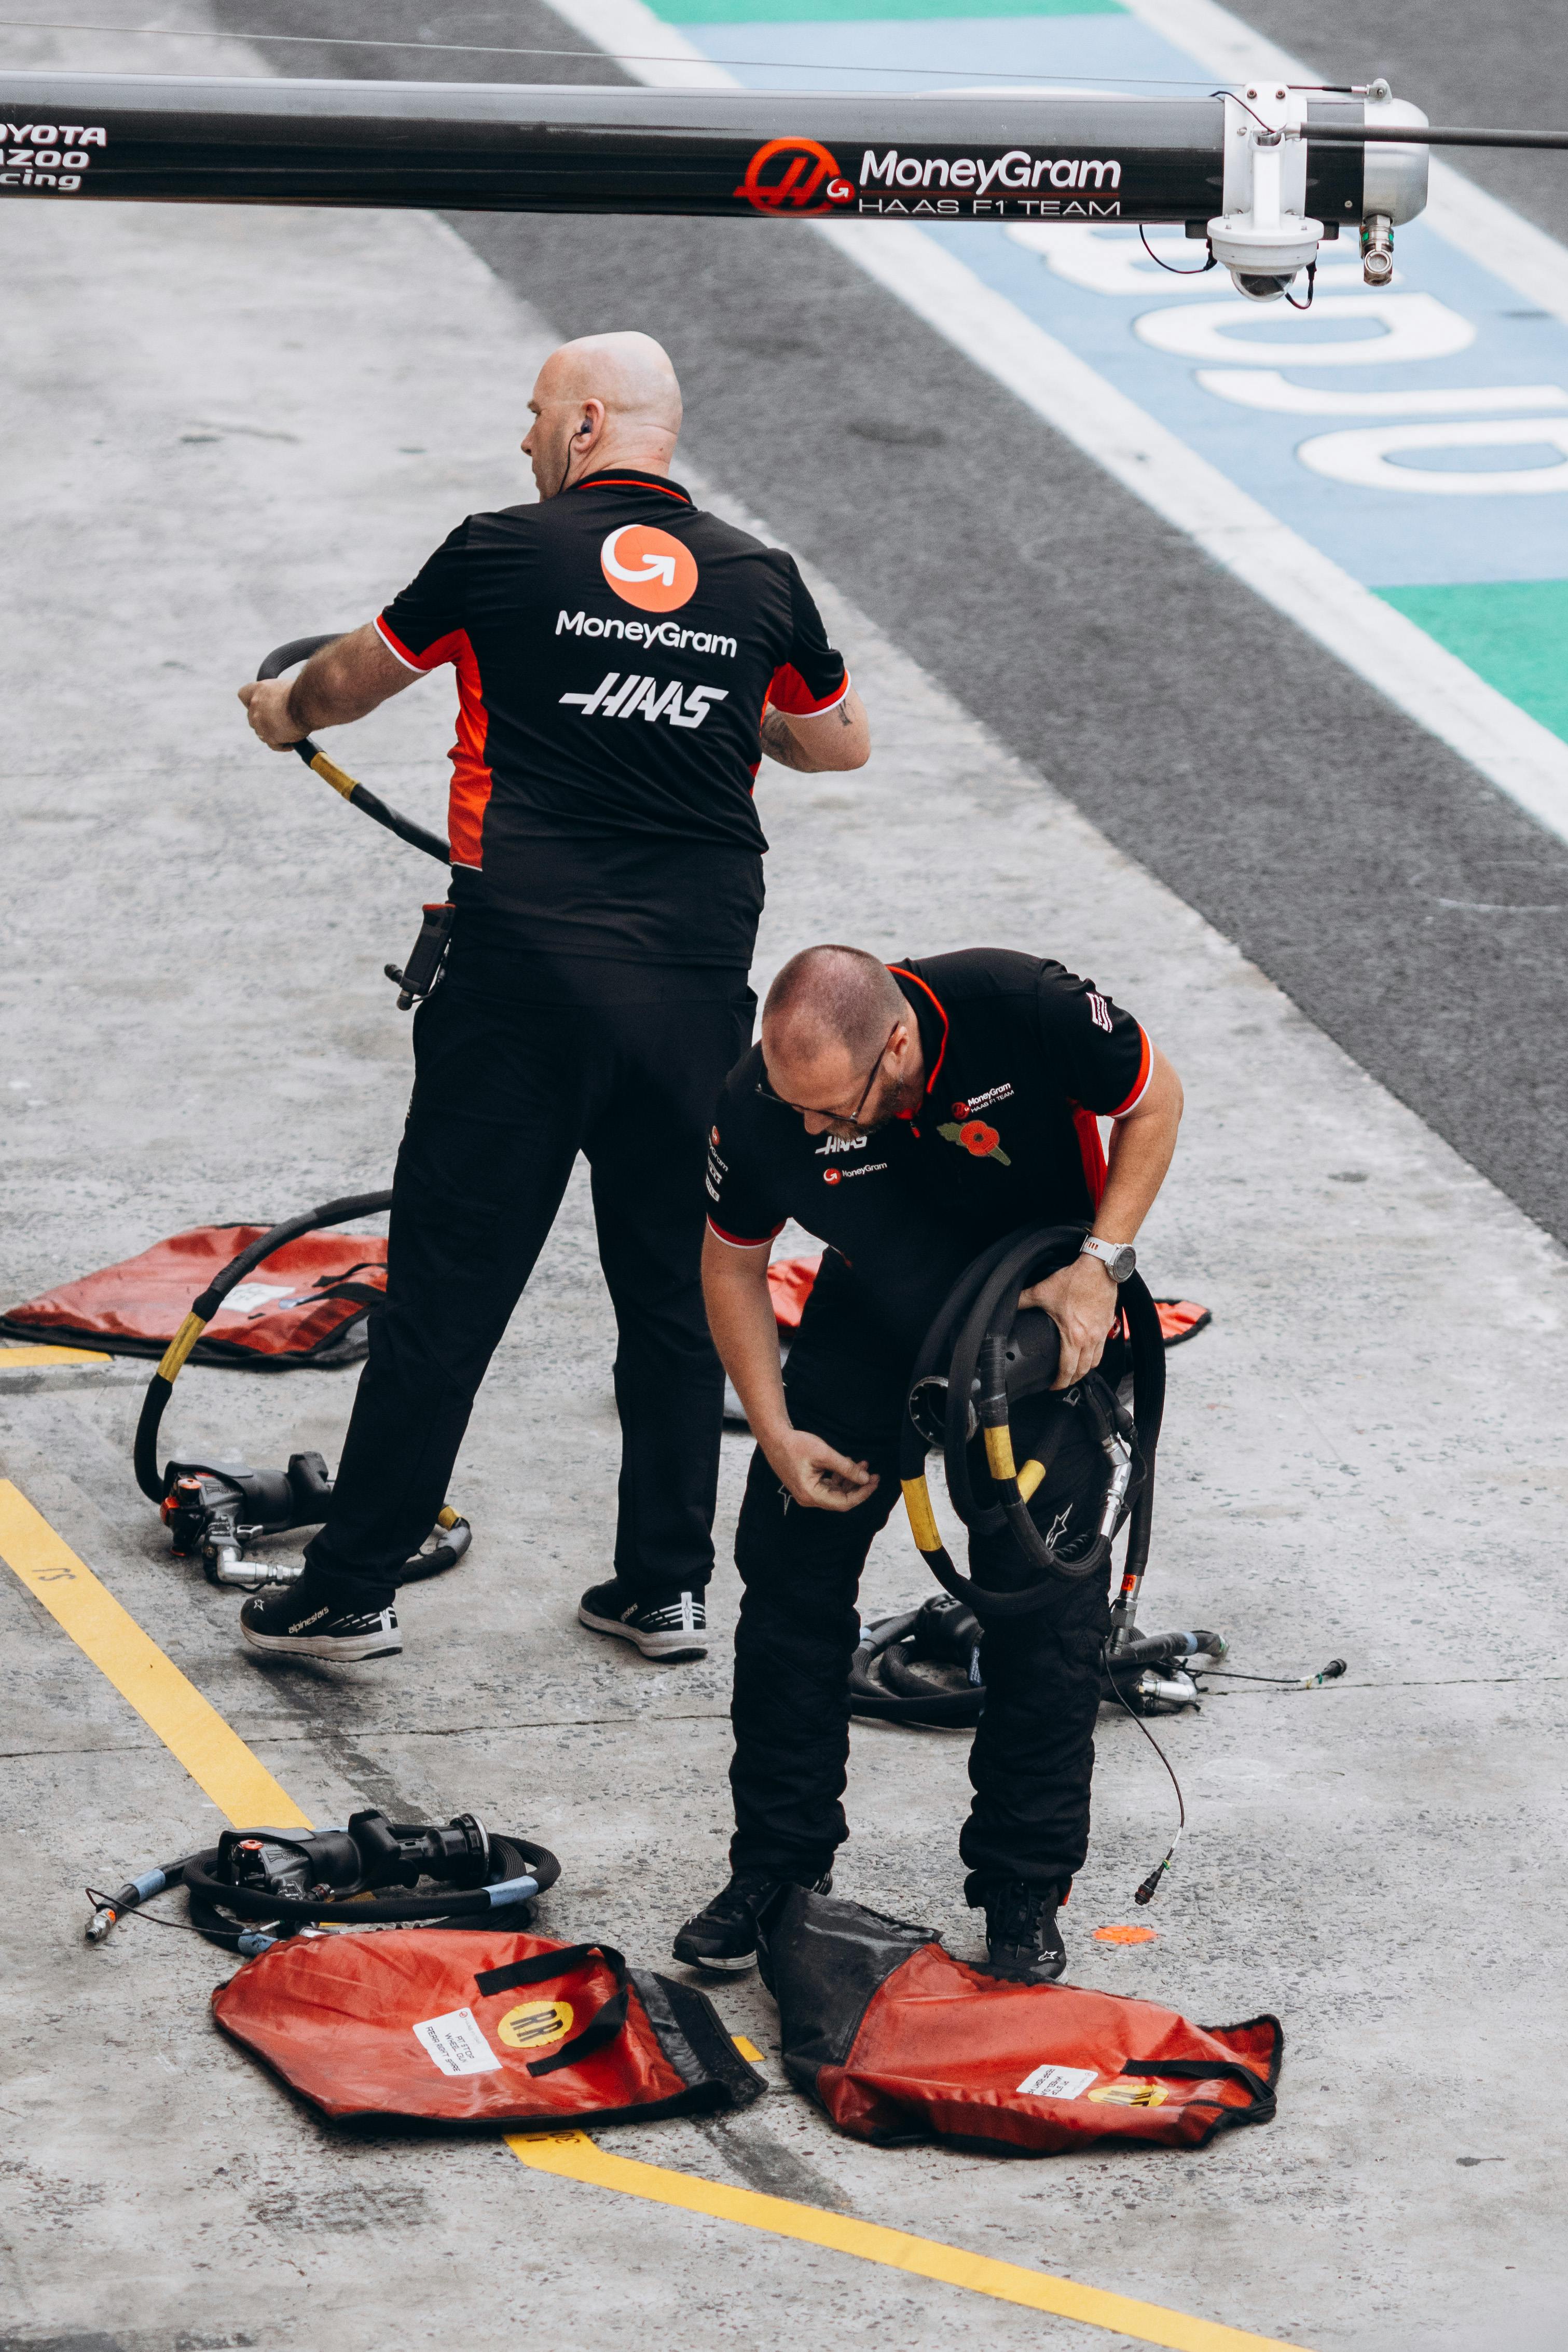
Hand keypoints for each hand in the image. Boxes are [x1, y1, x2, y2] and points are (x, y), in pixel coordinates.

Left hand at [237, 678, 304, 748]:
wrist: (307, 705)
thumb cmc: (302, 693)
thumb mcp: (286, 687)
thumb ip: (276, 695)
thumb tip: (281, 703)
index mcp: (258, 690)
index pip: (243, 694)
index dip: (250, 701)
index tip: (260, 705)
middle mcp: (255, 706)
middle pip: (252, 717)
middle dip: (264, 720)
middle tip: (280, 721)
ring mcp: (260, 723)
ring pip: (261, 732)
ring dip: (273, 734)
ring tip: (289, 733)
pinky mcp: (269, 737)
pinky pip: (273, 745)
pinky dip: (282, 745)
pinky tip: (291, 744)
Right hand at [761, 1426, 879, 1511]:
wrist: (774, 1437)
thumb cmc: (796, 1445)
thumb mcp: (825, 1454)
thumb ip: (846, 1468)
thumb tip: (865, 1479)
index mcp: (811, 1494)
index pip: (844, 1502)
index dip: (862, 1494)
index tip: (874, 1481)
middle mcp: (808, 1498)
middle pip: (841, 1499)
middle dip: (858, 1486)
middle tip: (873, 1474)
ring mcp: (807, 1492)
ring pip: (835, 1491)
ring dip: (849, 1479)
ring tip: (862, 1464)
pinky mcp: (807, 1484)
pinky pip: (828, 1485)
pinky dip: (839, 1476)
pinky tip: (847, 1462)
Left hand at [1020, 1255, 1120, 1387]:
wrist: (1099, 1269)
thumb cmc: (1075, 1280)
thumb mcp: (1043, 1291)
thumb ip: (1023, 1300)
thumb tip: (1007, 1305)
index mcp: (1073, 1336)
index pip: (1067, 1370)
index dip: (1059, 1383)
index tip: (1052, 1387)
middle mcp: (1090, 1339)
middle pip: (1083, 1371)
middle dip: (1071, 1381)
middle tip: (1061, 1383)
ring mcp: (1101, 1334)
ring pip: (1095, 1363)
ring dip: (1084, 1371)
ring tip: (1074, 1373)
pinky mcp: (1107, 1326)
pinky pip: (1102, 1350)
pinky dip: (1094, 1358)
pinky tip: (1088, 1355)